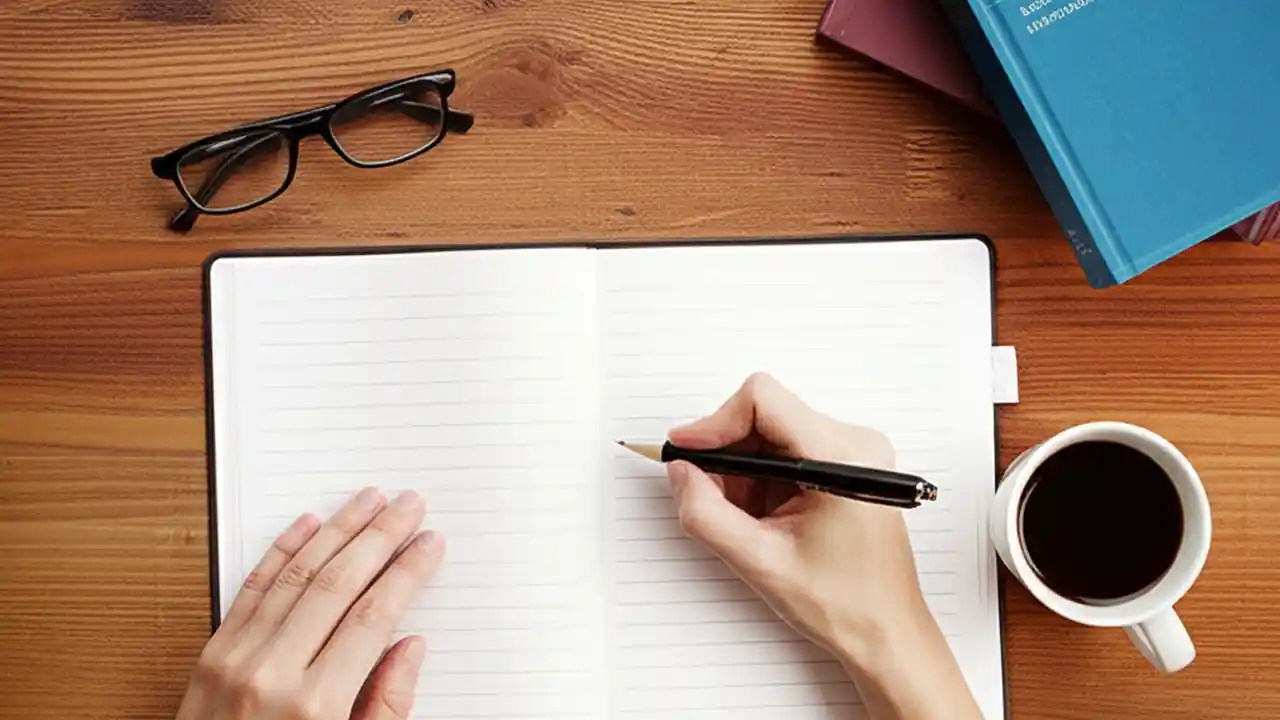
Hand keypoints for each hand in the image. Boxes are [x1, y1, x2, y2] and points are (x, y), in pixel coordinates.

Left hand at [176, 488, 444, 719]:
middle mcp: (272, 673)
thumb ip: (385, 707)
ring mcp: (236, 659)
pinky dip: (281, 551)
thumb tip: (409, 646)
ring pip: (297, 575)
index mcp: (315, 706)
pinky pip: (252, 589)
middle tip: (409, 504)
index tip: (430, 544)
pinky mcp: (211, 655)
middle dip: (379, 536)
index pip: (374, 617)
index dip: (406, 573)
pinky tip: (307, 524)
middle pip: (339, 583)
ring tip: (368, 500)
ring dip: (337, 530)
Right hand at [666, 373, 979, 719]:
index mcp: (843, 457)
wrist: (886, 632)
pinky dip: (760, 479)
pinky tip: (764, 518)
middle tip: (708, 496)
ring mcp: (853, 452)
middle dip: (727, 454)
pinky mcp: (845, 465)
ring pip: (770, 432)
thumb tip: (680, 472)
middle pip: (764, 414)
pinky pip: (785, 450)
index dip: (715, 422)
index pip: (762, 400)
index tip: (688, 452)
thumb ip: (707, 513)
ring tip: (747, 520)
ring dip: (743, 471)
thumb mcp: (761, 562)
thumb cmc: (845, 604)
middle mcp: (855, 443)